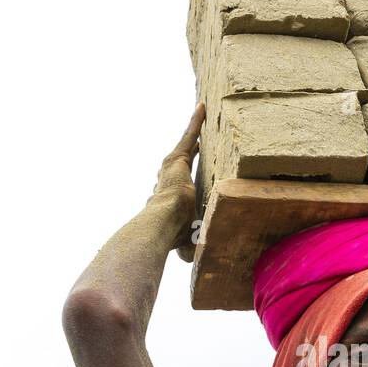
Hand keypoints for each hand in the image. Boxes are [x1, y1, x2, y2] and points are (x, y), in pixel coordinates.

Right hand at [152, 103, 205, 258]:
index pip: (178, 185)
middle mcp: (166, 180)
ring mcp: (170, 167)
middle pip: (180, 161)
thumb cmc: (172, 237)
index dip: (184, 177)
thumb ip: (191, 246)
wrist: (163, 223)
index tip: (189, 172)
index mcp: (169, 200)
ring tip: (202, 113)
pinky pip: (190, 135)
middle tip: (198, 140)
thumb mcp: (185, 242)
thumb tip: (197, 259)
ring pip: (185, 145)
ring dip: (193, 130)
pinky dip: (196, 121)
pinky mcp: (177, 157)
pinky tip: (204, 107)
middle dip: (188, 150)